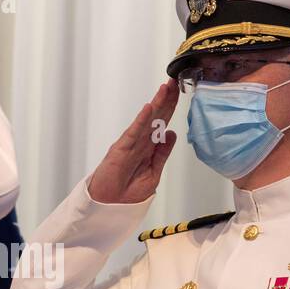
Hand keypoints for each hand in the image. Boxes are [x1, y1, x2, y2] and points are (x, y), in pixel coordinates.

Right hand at [87, 80, 179, 203]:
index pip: (162, 122)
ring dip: (157, 103)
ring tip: (165, 88)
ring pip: (147, 120)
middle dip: (166, 99)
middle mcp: (140, 141)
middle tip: (175, 81)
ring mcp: (130, 144)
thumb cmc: (127, 192)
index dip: (171, 107)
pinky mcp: (120, 150)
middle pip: (156, 116)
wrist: (110, 207)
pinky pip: (133, 133)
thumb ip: (162, 154)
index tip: (179, 91)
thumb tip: (171, 134)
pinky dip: (141, 120)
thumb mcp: (154, 172)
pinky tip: (149, 108)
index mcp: (148, 147)